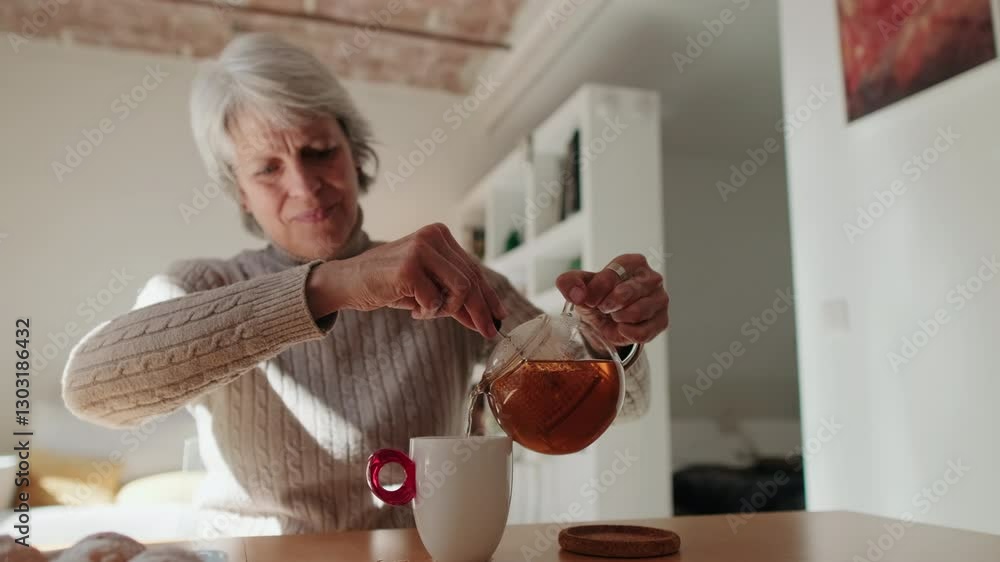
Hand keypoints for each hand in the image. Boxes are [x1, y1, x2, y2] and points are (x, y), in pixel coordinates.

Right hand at [307, 223, 507, 337]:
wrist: (347, 282)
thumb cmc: (387, 284)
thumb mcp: (427, 288)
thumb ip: (454, 297)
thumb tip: (486, 319)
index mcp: (440, 235)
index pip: (473, 269)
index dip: (488, 296)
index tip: (499, 317)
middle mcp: (433, 236)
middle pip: (471, 280)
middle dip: (480, 311)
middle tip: (485, 332)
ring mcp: (421, 249)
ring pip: (461, 289)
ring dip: (447, 310)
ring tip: (427, 312)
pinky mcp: (409, 266)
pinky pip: (436, 300)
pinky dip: (428, 312)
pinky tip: (413, 311)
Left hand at [555, 253, 668, 346]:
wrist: (607, 320)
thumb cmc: (598, 296)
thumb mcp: (579, 286)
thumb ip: (570, 283)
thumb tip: (577, 294)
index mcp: (632, 262)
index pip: (616, 272)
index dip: (598, 288)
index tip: (589, 299)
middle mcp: (651, 278)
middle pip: (628, 291)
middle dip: (609, 304)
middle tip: (602, 308)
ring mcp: (660, 299)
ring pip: (638, 311)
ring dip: (619, 318)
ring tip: (614, 316)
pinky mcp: (662, 321)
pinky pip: (645, 332)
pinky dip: (628, 333)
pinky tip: (622, 328)